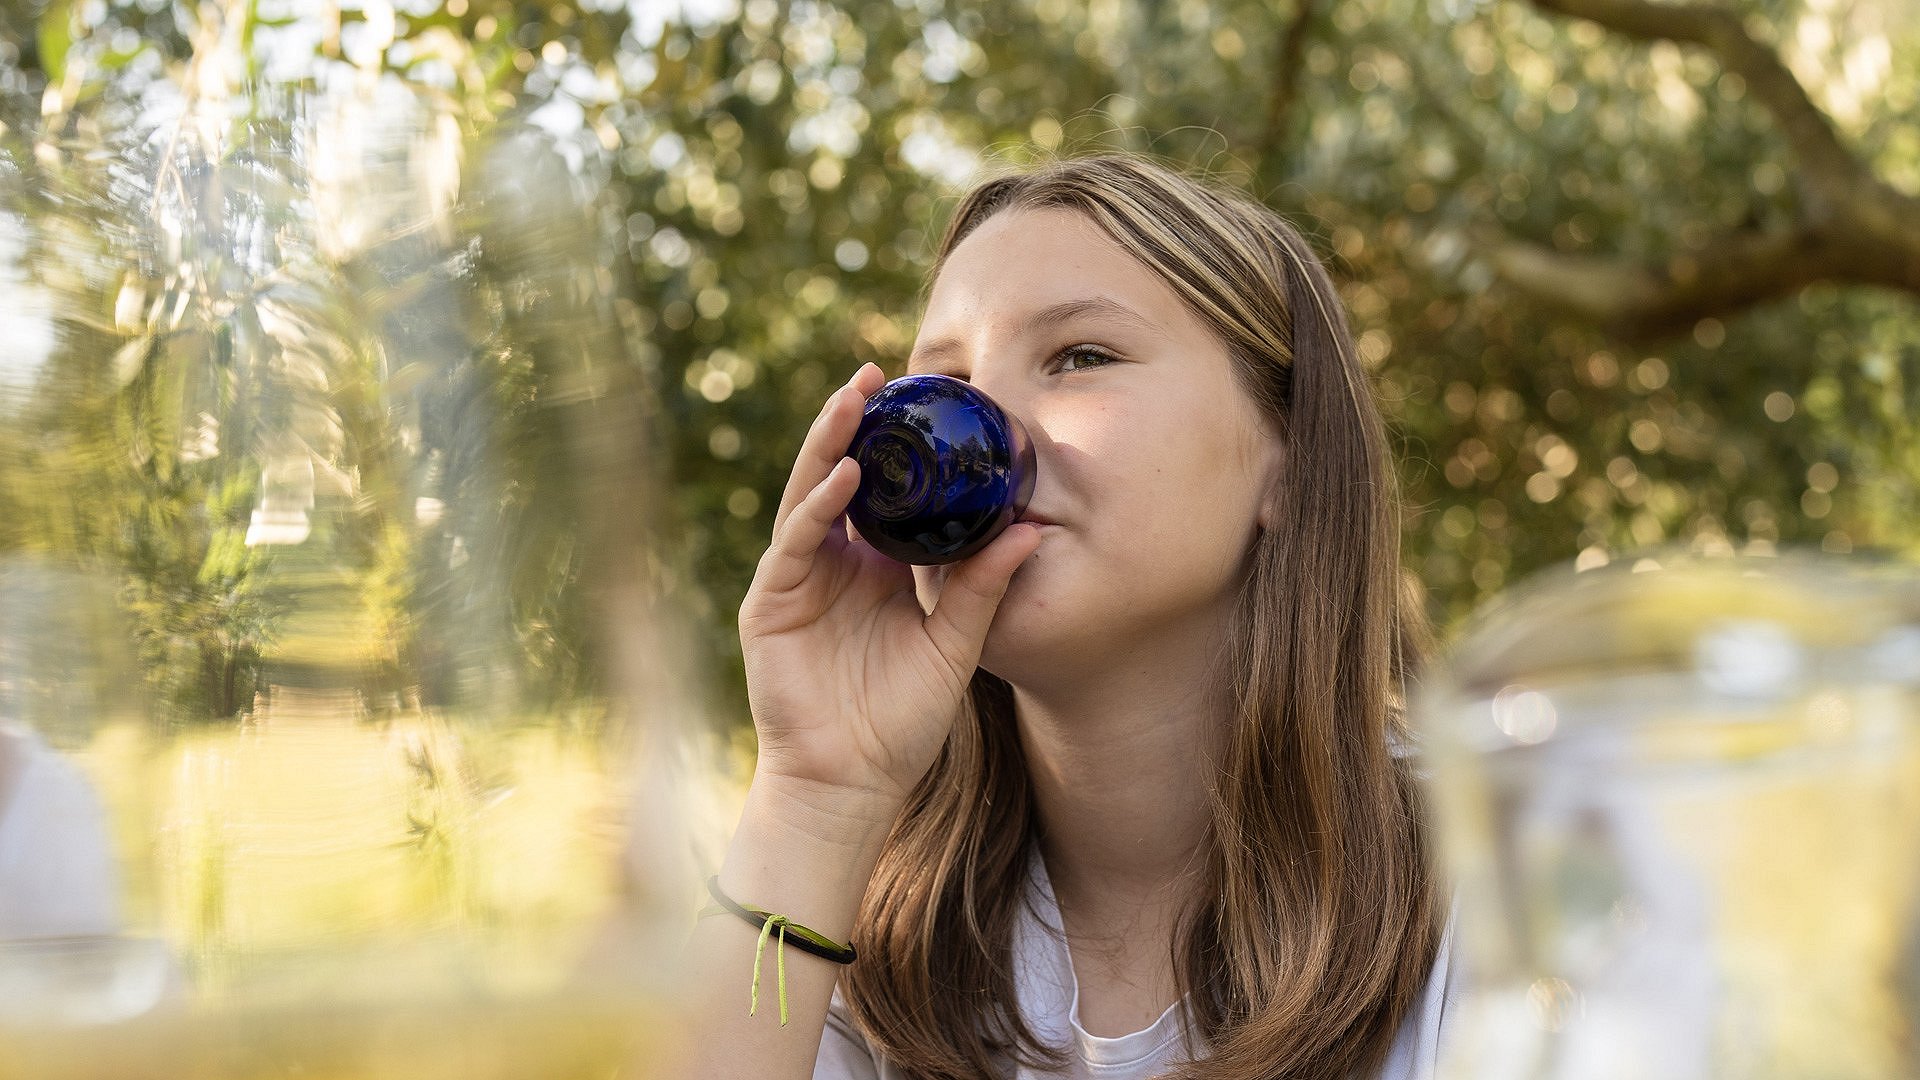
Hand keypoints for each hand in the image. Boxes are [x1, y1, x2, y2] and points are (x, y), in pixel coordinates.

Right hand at [738, 362, 1043, 805]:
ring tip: (852, 401)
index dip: (892, 446)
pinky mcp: (771, 604)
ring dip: (827, 446)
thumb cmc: (901, 723)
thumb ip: (984, 588)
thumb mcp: (956, 646)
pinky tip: (842, 475)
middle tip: (875, 374)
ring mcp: (795, 581)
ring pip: (808, 495)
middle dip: (852, 424)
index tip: (918, 398)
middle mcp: (830, 565)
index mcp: (872, 569)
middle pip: (837, 478)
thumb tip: (1033, 530)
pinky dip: (816, 506)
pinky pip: (795, 543)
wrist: (852, 784)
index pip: (878, 492)